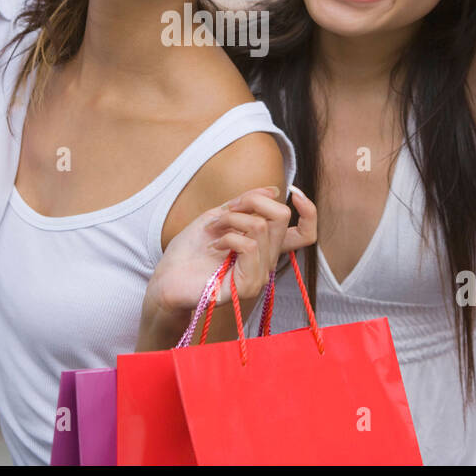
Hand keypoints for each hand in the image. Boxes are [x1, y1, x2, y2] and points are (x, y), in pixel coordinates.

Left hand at [141, 186, 309, 345]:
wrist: (166, 278)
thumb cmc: (189, 251)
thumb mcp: (218, 216)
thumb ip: (246, 204)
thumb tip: (275, 189)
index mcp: (265, 247)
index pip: (305, 234)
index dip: (308, 211)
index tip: (293, 190)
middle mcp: (267, 262)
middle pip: (281, 216)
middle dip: (249, 201)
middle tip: (224, 211)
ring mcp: (259, 276)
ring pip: (261, 226)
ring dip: (229, 219)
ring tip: (211, 231)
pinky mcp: (247, 286)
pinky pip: (249, 246)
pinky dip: (227, 237)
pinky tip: (212, 248)